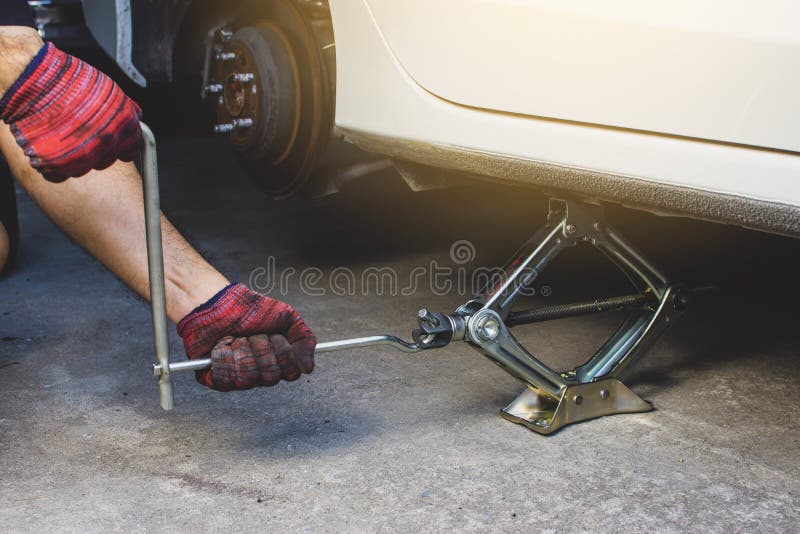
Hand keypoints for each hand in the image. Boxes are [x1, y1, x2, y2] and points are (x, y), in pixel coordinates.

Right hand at [0, 42, 141, 181]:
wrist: (32, 78)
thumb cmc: (67, 78)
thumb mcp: (108, 87)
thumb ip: (124, 109)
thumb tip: (134, 117)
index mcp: (123, 125)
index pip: (132, 148)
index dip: (122, 145)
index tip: (116, 144)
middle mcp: (105, 143)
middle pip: (106, 160)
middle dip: (97, 150)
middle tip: (79, 133)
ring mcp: (81, 156)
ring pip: (83, 168)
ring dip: (73, 156)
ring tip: (59, 133)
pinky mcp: (55, 165)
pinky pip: (58, 175)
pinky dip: (52, 165)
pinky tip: (47, 146)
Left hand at [177, 283, 315, 390]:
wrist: (216, 302)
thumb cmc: (250, 309)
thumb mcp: (286, 317)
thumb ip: (304, 339)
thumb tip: (309, 367)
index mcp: (278, 362)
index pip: (291, 373)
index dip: (284, 354)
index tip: (276, 336)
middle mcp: (260, 373)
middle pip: (271, 376)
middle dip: (261, 348)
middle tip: (253, 334)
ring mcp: (239, 378)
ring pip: (248, 377)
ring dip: (242, 350)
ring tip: (235, 338)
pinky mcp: (217, 379)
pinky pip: (225, 378)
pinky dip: (223, 355)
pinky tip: (221, 345)